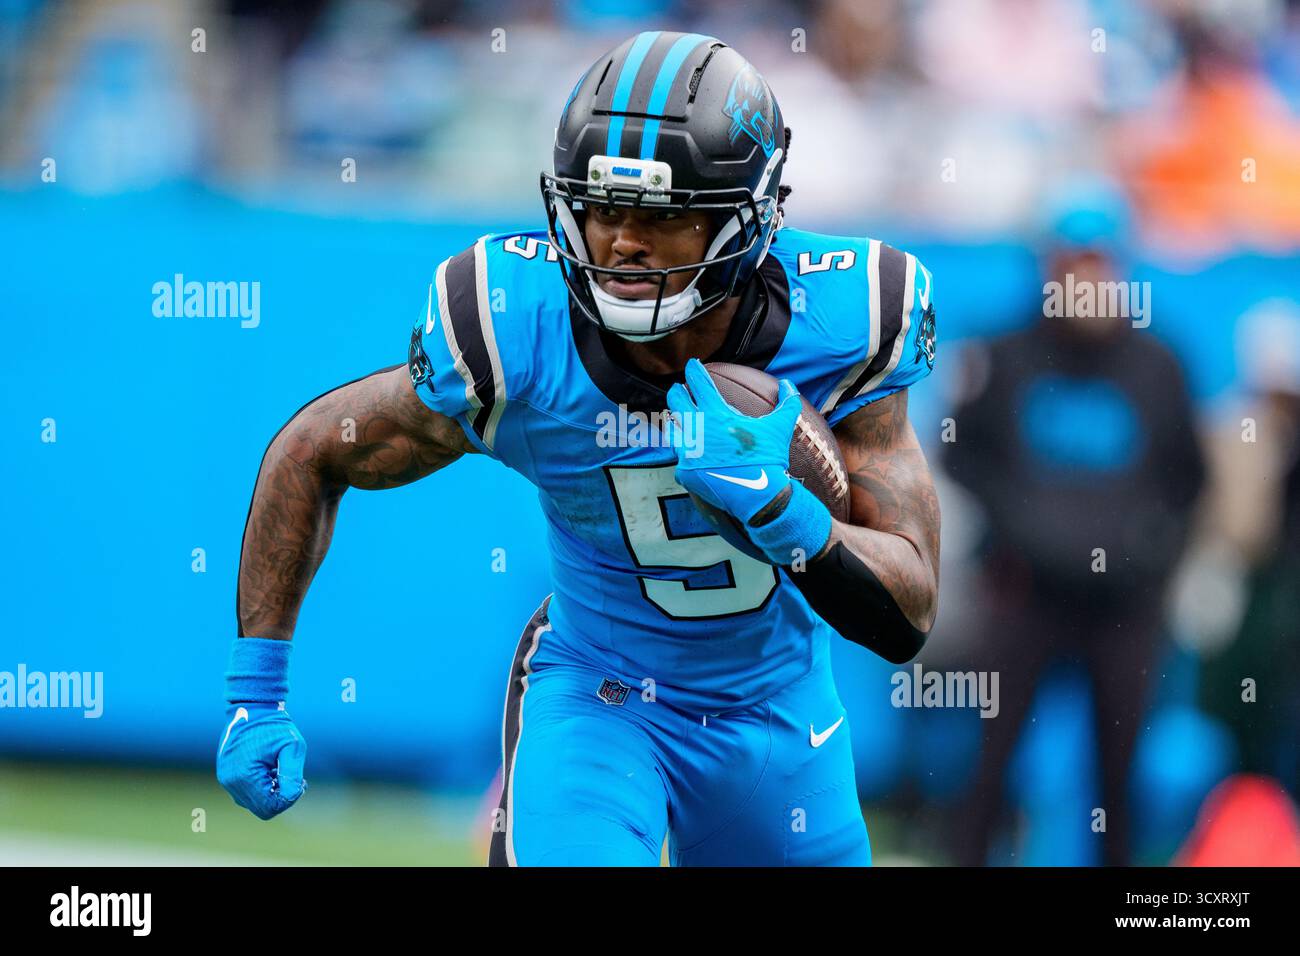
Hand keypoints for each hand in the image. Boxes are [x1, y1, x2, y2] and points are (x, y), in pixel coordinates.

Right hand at [216, 700, 306, 819]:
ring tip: (280, 769)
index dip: (289, 800)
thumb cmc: (274, 726)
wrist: (252, 707)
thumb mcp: (292, 746)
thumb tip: (291, 797)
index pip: (270, 808)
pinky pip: (247, 793)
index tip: (301, 782)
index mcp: (245, 776)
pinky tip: (270, 769)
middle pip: (262, 809)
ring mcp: (226, 780)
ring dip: (271, 792)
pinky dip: (261, 787)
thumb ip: (292, 775)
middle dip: (281, 797)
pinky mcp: (226, 775)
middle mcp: (231, 782)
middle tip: (295, 778)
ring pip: (255, 803)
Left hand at [666, 358, 799, 523]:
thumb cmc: (768, 459)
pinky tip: (685, 452)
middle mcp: (696, 429)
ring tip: (675, 418)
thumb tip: (788, 384)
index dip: (693, 370)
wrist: (757, 495)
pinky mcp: (684, 472)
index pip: (699, 383)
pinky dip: (684, 454)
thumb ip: (787, 403)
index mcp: (716, 414)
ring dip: (675, 421)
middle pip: (676, 402)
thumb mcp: (780, 427)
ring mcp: (687, 451)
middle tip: (678, 389)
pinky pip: (680, 459)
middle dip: (677, 392)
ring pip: (672, 429)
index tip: (691, 365)